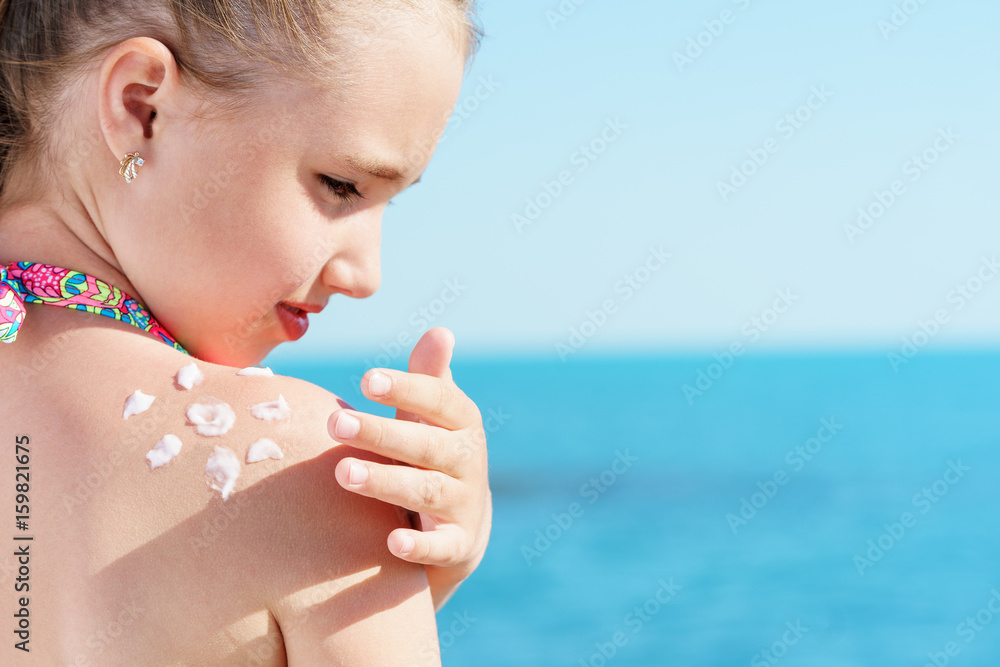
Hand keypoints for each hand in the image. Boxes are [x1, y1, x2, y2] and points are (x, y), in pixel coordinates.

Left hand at [328, 327, 491, 609]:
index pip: (438, 401)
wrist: (463, 525)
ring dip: (386, 482)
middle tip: (336, 424)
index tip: (367, 379)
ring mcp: (463, 503)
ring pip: (427, 491)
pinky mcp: (457, 544)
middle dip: (381, 434)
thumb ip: (429, 377)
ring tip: (342, 474)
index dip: (406, 389)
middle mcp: (467, 460)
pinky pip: (441, 546)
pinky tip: (393, 541)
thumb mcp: (432, 417)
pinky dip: (420, 545)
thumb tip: (441, 330)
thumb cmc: (431, 454)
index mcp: (462, 423)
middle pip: (426, 445)